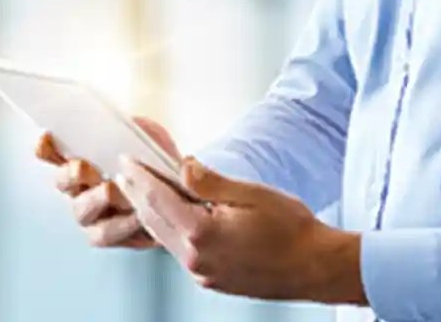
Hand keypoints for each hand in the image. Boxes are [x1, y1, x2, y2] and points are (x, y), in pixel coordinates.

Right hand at [34, 116, 181, 249]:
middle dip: (71, 173)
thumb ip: (139, 129)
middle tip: (83, 166)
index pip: (52, 152)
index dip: (46, 146)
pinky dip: (120, 224)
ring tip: (115, 191)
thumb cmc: (159, 163)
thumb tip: (129, 125)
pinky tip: (138, 215)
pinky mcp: (106, 235)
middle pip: (62, 181)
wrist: (179, 197)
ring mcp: (89, 214)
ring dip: (96, 199)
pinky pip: (103, 233)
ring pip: (80, 210)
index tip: (49, 135)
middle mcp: (79, 187)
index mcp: (81, 159)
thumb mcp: (153, 138)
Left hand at [116, 156, 366, 304]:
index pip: (158, 199)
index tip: (127, 160)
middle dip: (137, 194)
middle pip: (153, 220)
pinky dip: (170, 230)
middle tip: (126, 172)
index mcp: (203, 233)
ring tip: (143, 190)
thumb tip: (183, 167)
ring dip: (151, 213)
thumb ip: (210, 182)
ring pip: (164, 238)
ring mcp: (203, 273)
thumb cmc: (292, 229)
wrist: (315, 267)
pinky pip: (180, 251)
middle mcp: (197, 258)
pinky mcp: (212, 280)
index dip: (140, 176)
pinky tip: (173, 215)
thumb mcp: (251, 194)